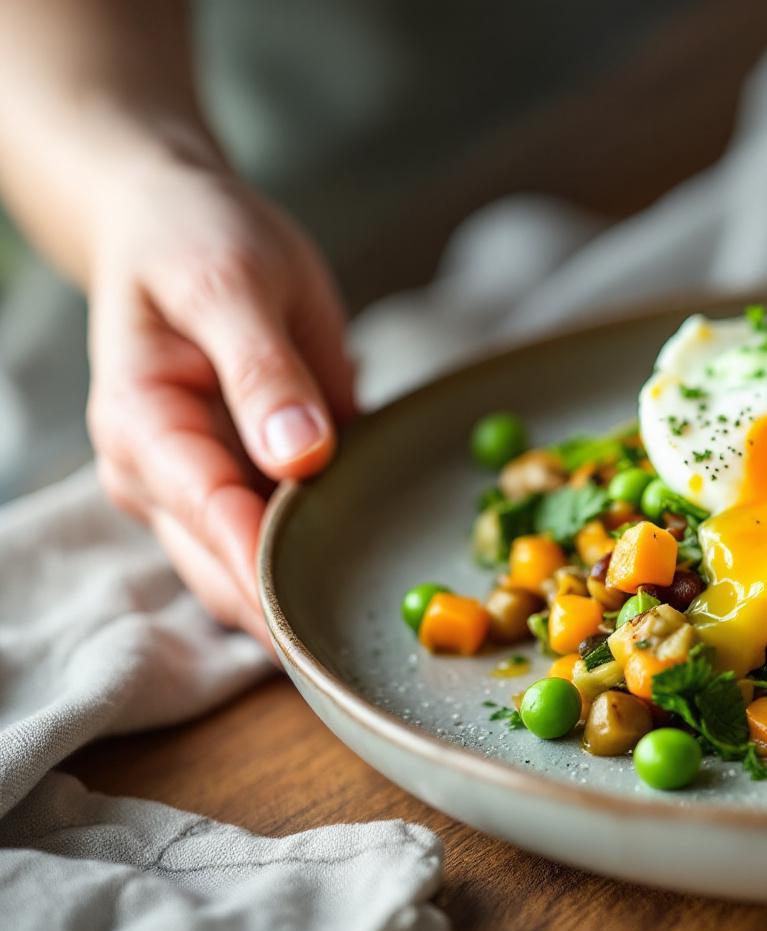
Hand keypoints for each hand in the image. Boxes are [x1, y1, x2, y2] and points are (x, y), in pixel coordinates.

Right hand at [87, 162, 355, 645]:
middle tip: (381, 643)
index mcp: (143, 431)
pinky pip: (291, 538)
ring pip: (258, 572)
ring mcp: (208, 490)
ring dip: (317, 590)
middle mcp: (165, 479)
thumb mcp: (228, 284)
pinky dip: (330, 553)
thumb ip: (260, 369)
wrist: (185, 225)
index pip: (211, 520)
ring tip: (396, 618)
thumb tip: (299, 455)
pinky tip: (382, 567)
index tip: (327, 615)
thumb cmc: (193, 242)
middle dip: (295, 607)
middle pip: (228, 573)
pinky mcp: (252, 486)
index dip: (269, 571)